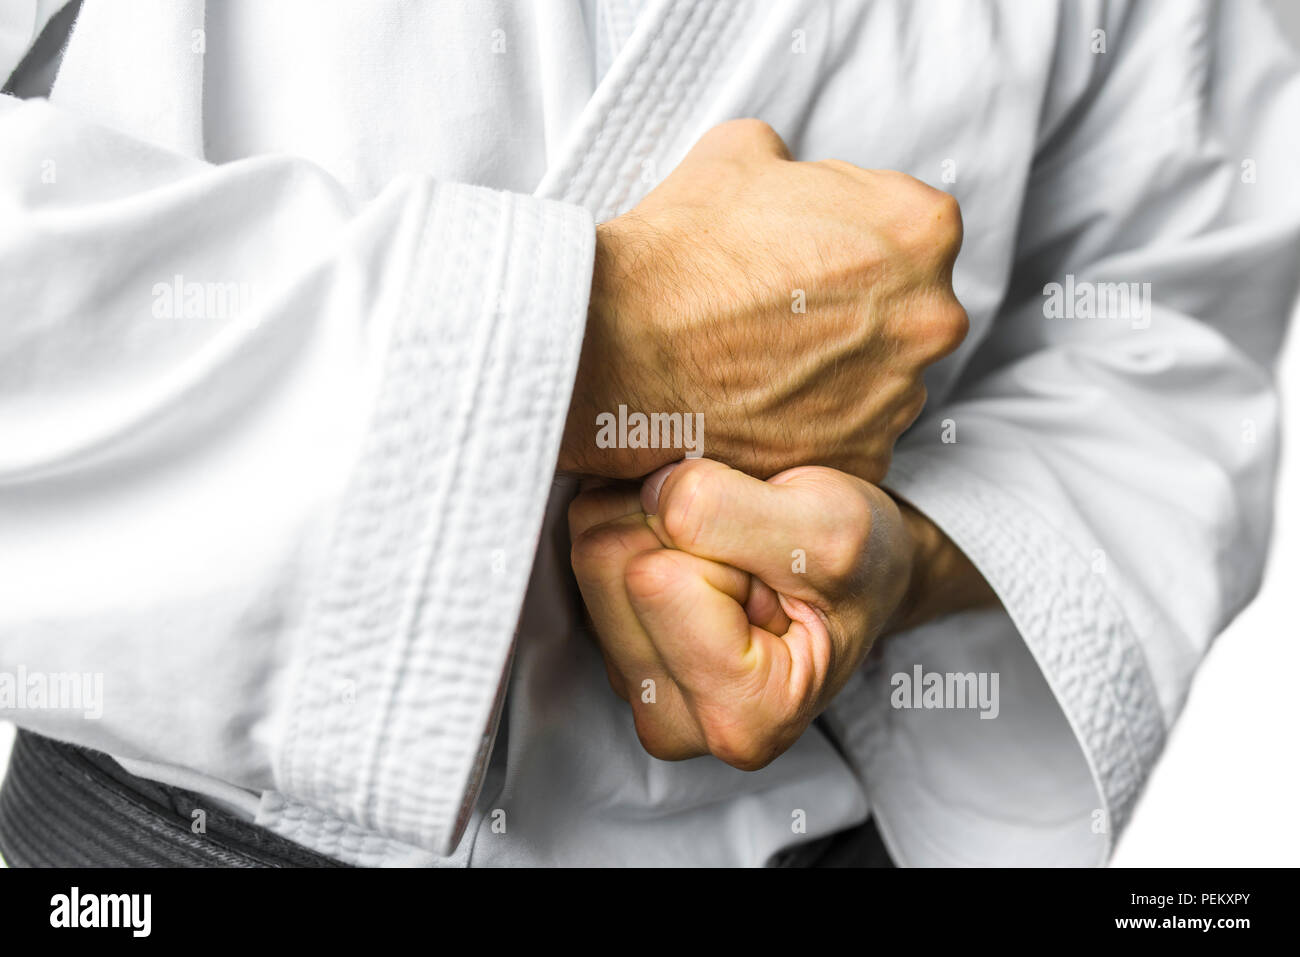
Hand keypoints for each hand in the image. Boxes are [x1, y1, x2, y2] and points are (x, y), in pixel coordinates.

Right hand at [560, 118, 967, 482]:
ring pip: (882, 377)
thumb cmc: (676, 251)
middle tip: (784, 310)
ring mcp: (900, 397)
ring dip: (838, 369)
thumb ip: (798, 166)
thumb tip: (796, 177)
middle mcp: (930, 317)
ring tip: (763, 359)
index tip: (808, 252)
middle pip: (906, 308)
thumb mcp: (741, 153)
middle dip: (856, 306)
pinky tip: (761, 404)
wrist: (616, 347)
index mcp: (921, 228)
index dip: (853, 235)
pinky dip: (813, 425)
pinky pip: (850, 437)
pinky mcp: (862, 462)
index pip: (912, 227)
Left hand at [568, 458, 916, 769]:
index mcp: (740, 715)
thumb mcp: (832, 528)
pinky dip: (640, 526)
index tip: (771, 562)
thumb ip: (734, 513)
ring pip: (590, 549)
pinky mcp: (613, 650)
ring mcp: (635, 686)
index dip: (715, 536)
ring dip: (656, 522)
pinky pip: (587, 548)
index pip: (654, 576)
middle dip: (675, 527)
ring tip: (729, 554)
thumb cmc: (862, 563)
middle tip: (747, 552)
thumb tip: (648, 492)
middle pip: (604, 561)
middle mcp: (672, 719)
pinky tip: (698, 555)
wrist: (866, 576)